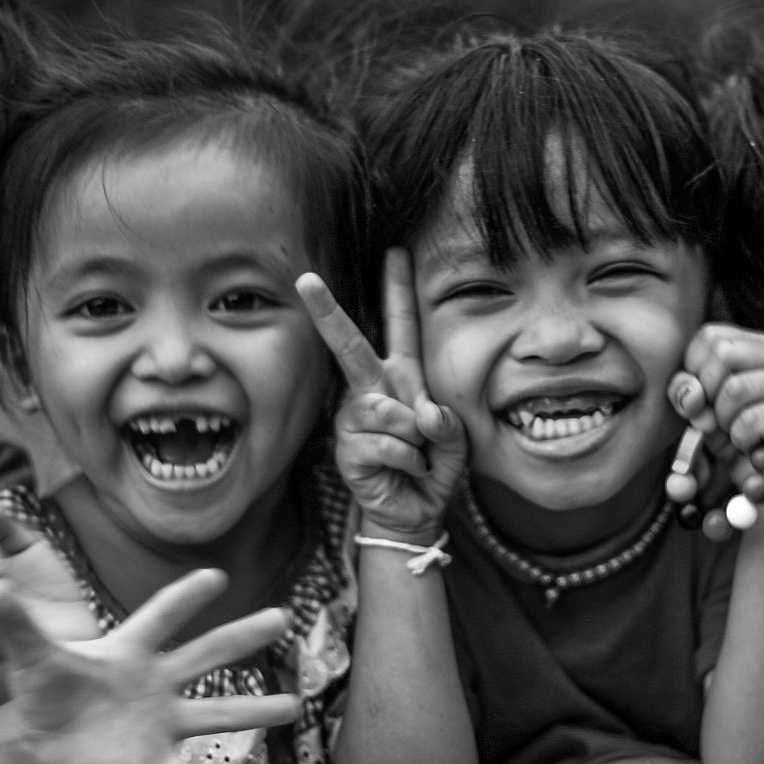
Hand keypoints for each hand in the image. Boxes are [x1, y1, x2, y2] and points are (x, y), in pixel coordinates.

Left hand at [0, 570, 299, 763]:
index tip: (215, 576)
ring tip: (292, 706)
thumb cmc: (45, 688)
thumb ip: (15, 626)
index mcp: (129, 651)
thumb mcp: (30, 657)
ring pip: (214, 714)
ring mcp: (161, 724)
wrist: (42, 740)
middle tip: (282, 618)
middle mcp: (156, 682)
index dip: (184, 599)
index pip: (159, 618)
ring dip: (253, 711)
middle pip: (205, 655)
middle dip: (242, 637)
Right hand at [298, 250, 466, 544]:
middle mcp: (373, 390)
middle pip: (350, 345)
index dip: (398, 288)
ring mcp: (355, 418)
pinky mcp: (347, 448)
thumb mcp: (456, 441)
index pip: (401, 326)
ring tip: (418, 456)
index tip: (395, 250)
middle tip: (307, 278)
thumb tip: (422, 414)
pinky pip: (386, 444)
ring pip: (387, 411)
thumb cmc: (434, 467)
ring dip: (416, 440)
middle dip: (328, 312)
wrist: (415, 513)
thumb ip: (446, 423)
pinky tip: (406, 471)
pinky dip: (408, 461)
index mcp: (403, 377)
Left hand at [673, 324, 763, 503]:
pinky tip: (752, 446)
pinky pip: (750, 421)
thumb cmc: (739, 435)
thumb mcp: (705, 408)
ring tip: (736, 434)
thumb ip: (686, 393)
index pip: (711, 336)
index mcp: (761, 346)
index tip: (702, 398)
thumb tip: (690, 395)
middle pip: (723, 354)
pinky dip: (739, 439)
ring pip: (735, 388)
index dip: (693, 370)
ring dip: (723, 421)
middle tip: (717, 421)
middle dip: (707, 394)